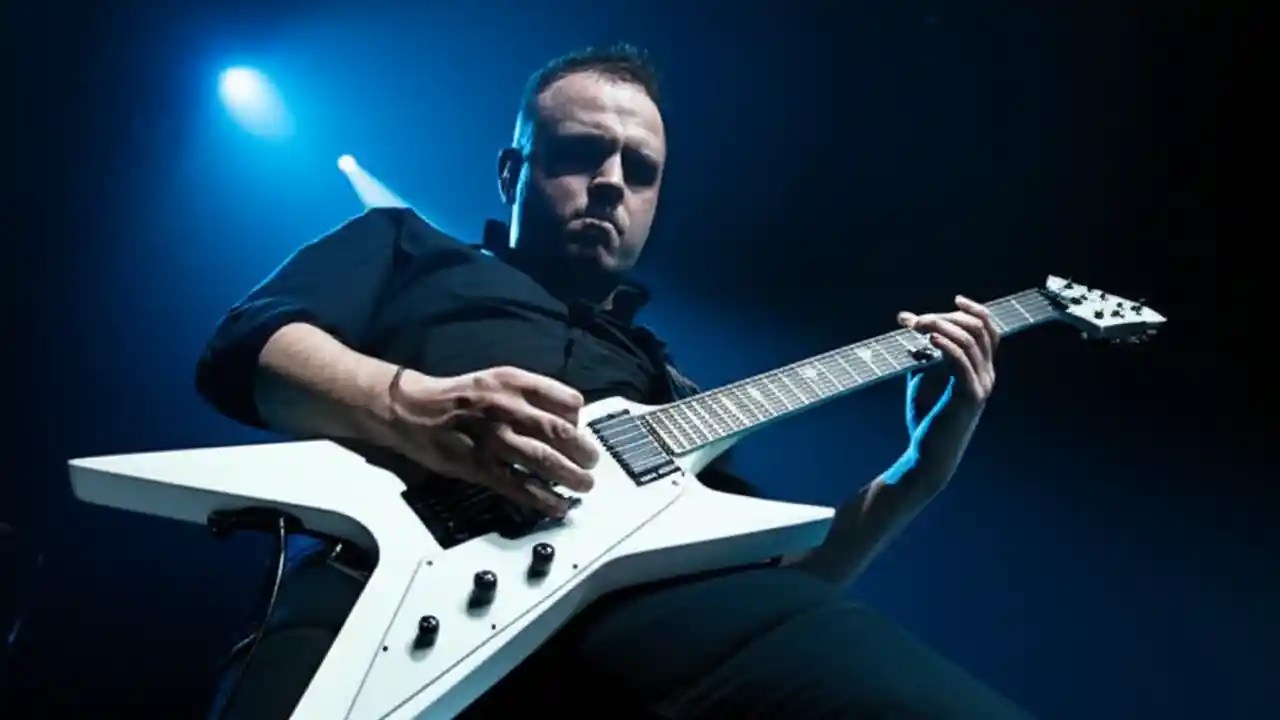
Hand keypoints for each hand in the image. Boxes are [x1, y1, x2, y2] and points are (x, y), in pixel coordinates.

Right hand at [384, 365, 598, 516]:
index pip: (565, 400)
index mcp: (514, 382)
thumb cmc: (461, 397)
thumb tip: (568, 420)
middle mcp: (507, 408)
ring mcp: (494, 439)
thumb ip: (530, 395)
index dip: (579, 419)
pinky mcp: (480, 467)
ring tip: (584, 486)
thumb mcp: (497, 380)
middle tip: (592, 462)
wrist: (413, 410)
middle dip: (583, 451)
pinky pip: (519, 485)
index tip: (582, 430)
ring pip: (543, 460)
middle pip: (559, 432)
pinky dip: (543, 499)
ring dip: (570, 476)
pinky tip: (558, 506)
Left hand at [894, 295, 999, 482]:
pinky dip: (947, 346)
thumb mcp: (923, 379)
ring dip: (942, 327)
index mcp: (981, 369)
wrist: (928, 455)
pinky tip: (929, 340)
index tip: (946, 303)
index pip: (986, 330)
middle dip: (947, 317)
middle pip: (979, 329)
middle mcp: (987, 374)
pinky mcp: (969, 397)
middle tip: (917, 320)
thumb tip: (912, 328)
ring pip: (971, 341)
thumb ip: (923, 356)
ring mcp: (981, 385)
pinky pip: (962, 362)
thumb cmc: (926, 418)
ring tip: (917, 325)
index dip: (971, 311)